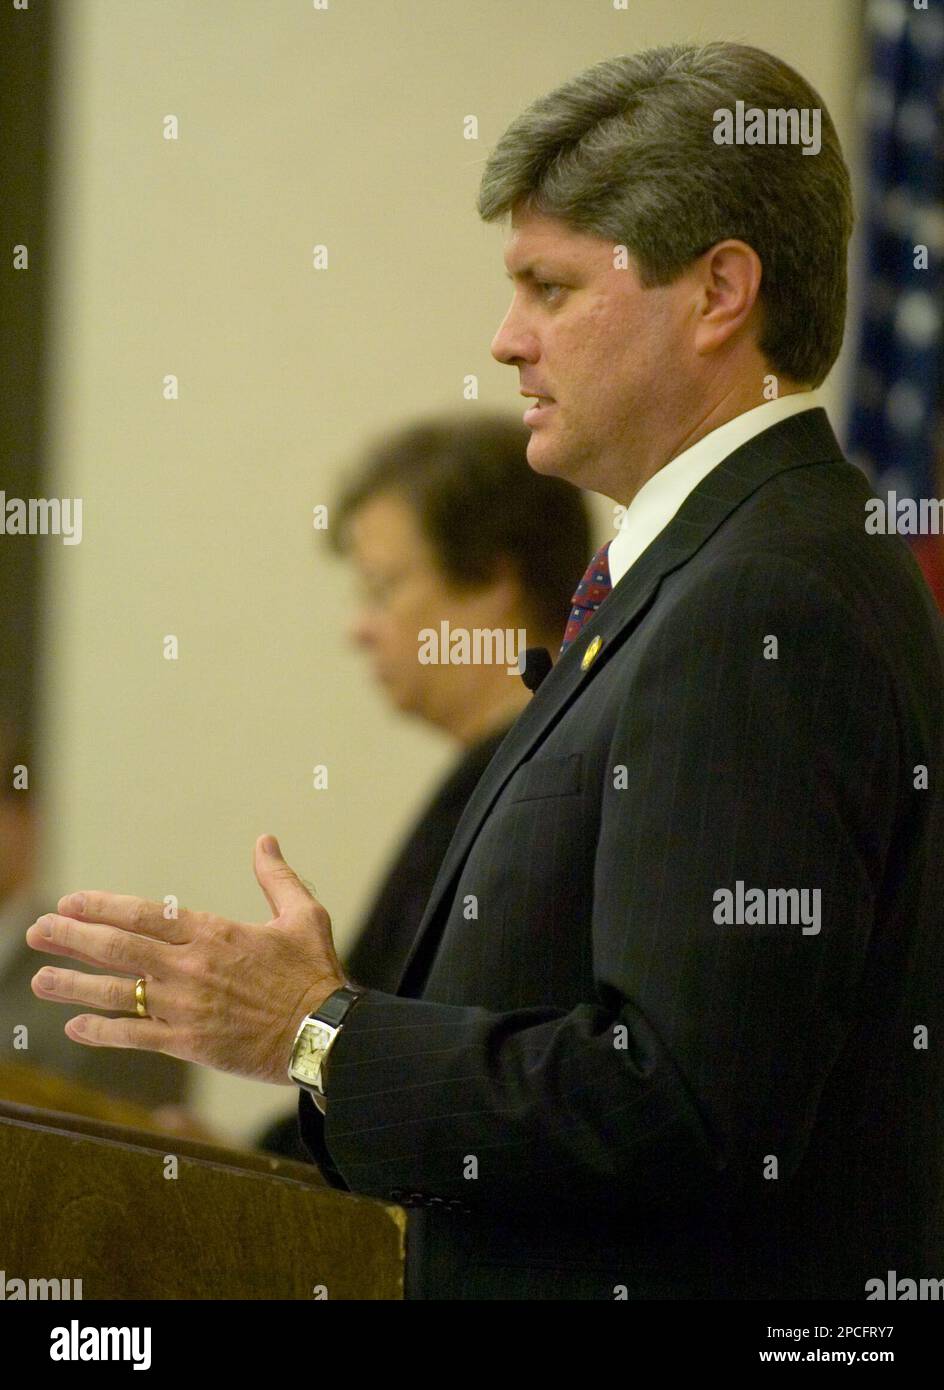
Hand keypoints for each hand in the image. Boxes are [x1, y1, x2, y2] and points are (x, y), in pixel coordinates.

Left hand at [25, 835, 348, 1085]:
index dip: (102, 907)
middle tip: (36, 931)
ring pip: (118, 993)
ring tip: (39, 980)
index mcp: (214, 933)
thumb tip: (265, 840)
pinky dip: (103, 1031)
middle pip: (119, 949)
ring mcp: (186, 1007)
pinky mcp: (189, 1043)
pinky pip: (136, 1036)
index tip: (70, 902)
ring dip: (74, 985)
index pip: (145, 915)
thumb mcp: (305, 915)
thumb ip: (277, 877)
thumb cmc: (315, 974)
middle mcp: (191, 967)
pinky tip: (76, 1026)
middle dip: (72, 938)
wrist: (324, 1034)